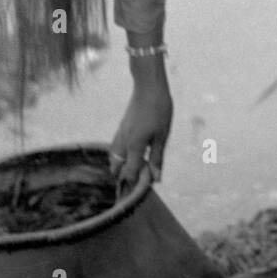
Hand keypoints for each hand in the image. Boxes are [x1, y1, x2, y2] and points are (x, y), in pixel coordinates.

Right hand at [109, 79, 172, 193]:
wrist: (149, 86)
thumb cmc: (159, 110)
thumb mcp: (162, 136)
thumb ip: (157, 158)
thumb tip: (155, 178)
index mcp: (134, 146)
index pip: (130, 173)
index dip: (134, 184)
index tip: (141, 191)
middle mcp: (123, 142)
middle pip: (117, 167)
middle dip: (123, 177)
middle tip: (135, 182)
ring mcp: (120, 133)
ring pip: (113, 157)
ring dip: (120, 166)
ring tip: (132, 170)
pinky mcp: (121, 127)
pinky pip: (115, 147)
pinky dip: (119, 155)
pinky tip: (129, 154)